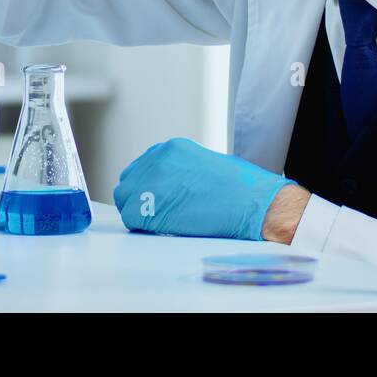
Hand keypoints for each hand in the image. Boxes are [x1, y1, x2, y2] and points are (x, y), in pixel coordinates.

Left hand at [112, 137, 293, 240]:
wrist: (251, 203)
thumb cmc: (240, 188)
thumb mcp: (205, 164)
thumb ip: (180, 171)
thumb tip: (170, 186)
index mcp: (171, 148)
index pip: (142, 167)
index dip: (146, 186)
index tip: (154, 197)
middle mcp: (157, 160)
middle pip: (129, 181)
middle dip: (139, 198)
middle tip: (154, 212)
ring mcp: (150, 182)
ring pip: (126, 199)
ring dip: (139, 212)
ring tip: (160, 221)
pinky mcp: (149, 205)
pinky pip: (131, 218)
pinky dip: (142, 226)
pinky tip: (162, 228)